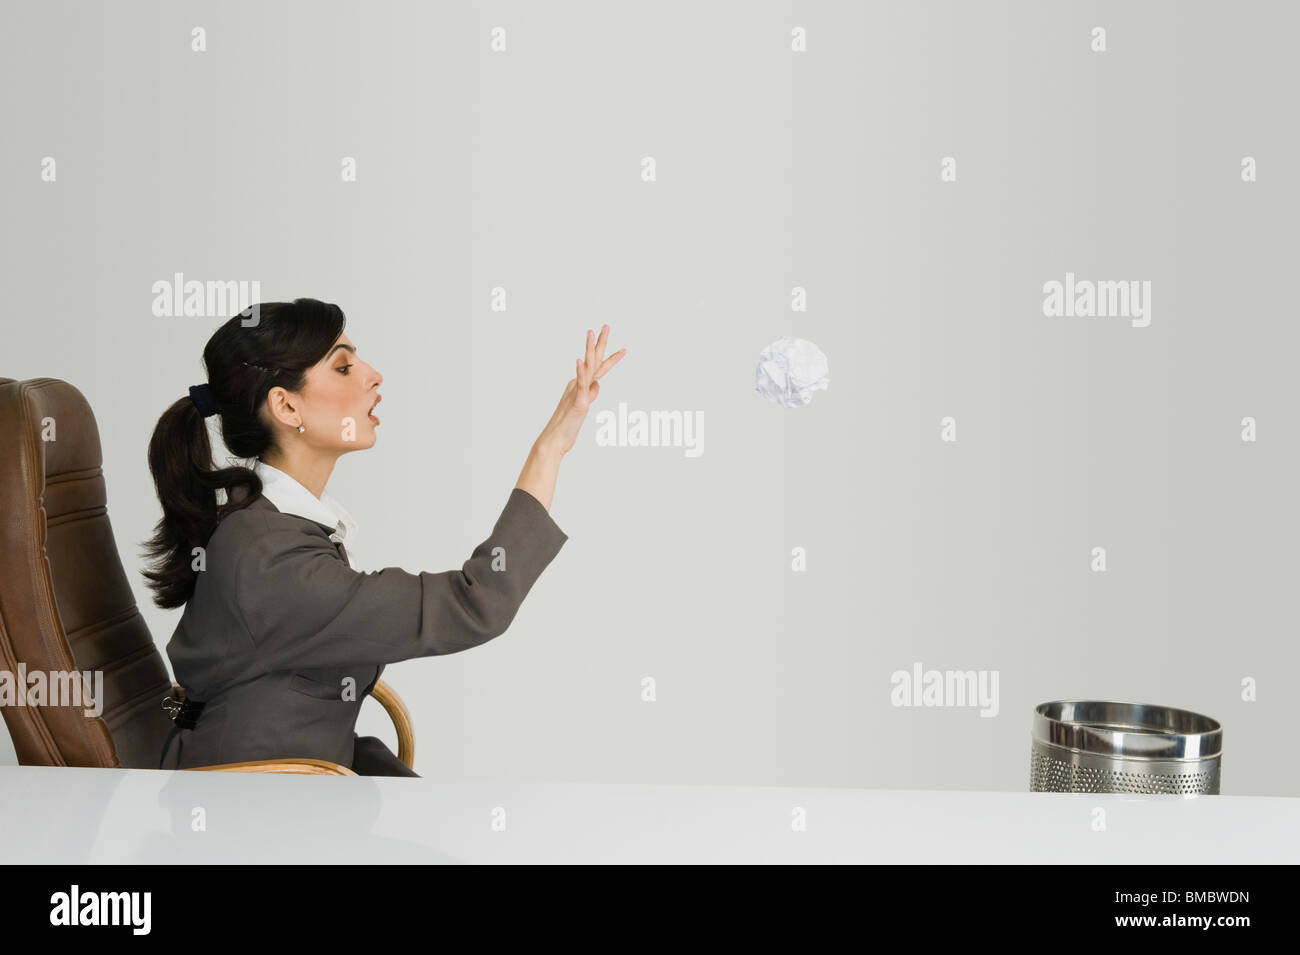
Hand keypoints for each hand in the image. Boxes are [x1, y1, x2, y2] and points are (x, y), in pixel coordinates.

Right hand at [538, 324, 625, 455]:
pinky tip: (579, 362)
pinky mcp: (577, 403)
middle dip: (600, 343)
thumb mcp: (583, 406)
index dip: (611, 358)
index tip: (623, 349)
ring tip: (590, 333)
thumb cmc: (568, 425)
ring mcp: (577, 392)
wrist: (554, 440)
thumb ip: (590, 394)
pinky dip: (580, 373)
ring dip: (588, 350)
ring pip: (586, 368)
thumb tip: (597, 384)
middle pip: (592, 361)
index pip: (598, 368)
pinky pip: (579, 386)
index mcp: (581, 385)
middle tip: (606, 326)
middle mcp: (578, 385)